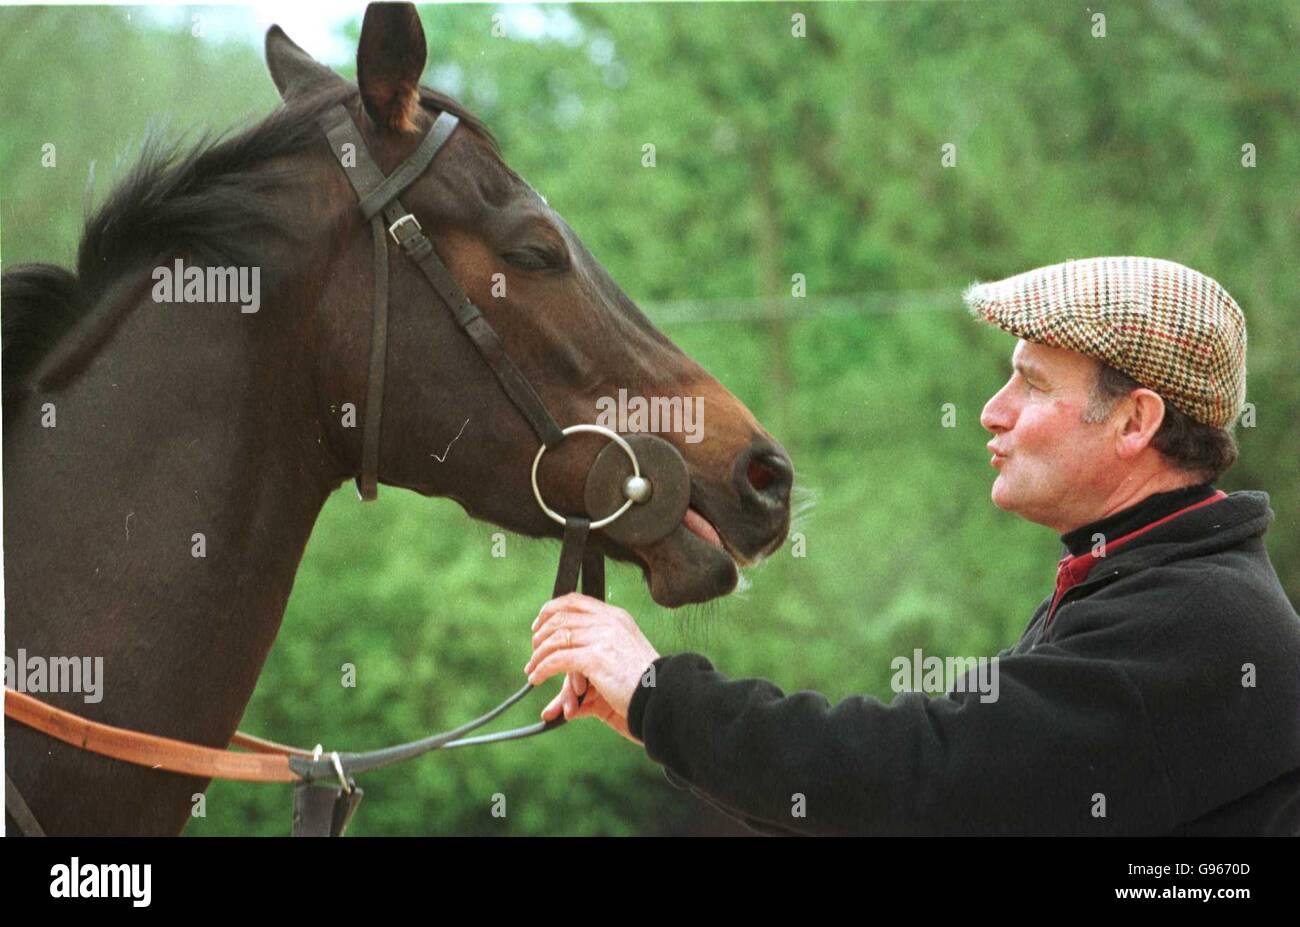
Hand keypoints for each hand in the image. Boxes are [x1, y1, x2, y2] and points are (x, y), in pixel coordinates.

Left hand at [526, 592, 658, 741]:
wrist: (663, 698)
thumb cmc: (643, 687)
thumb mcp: (619, 664)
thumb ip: (593, 664)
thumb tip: (567, 681)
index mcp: (617, 618)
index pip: (576, 601)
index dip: (552, 609)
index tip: (539, 625)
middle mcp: (609, 622)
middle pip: (562, 616)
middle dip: (541, 633)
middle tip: (534, 650)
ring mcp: (603, 637)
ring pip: (557, 637)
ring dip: (539, 654)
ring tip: (532, 670)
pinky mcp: (596, 657)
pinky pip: (558, 659)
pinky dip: (543, 668)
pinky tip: (537, 678)